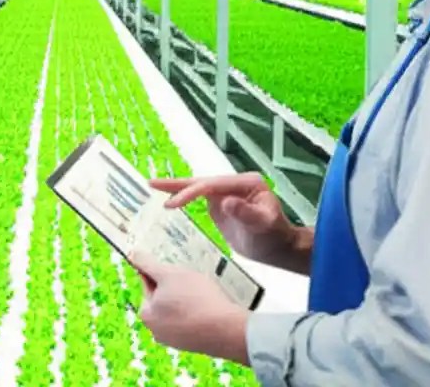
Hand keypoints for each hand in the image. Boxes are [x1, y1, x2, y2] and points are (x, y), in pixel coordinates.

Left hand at [129, 250, 249, 364]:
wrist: (226, 330)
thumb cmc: (195, 299)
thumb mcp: (169, 274)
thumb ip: (148, 264)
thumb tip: (132, 254)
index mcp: (147, 315)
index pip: (148, 284)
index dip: (159, 270)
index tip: (172, 264)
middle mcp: (158, 331)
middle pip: (163, 298)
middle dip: (175, 286)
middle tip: (190, 277)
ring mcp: (177, 340)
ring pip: (178, 309)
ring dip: (187, 298)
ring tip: (202, 291)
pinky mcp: (194, 343)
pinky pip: (192, 320)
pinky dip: (198, 311)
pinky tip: (209, 304)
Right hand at [150, 173, 310, 273]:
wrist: (278, 248)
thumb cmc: (274, 236)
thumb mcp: (263, 225)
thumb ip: (246, 213)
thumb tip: (226, 202)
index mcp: (246, 183)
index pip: (212, 184)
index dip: (190, 192)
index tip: (172, 204)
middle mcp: (234, 184)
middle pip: (201, 181)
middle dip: (177, 184)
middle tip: (152, 183)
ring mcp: (226, 193)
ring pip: (198, 188)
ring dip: (176, 188)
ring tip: (153, 185)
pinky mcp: (220, 205)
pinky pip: (199, 199)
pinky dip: (183, 198)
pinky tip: (169, 200)